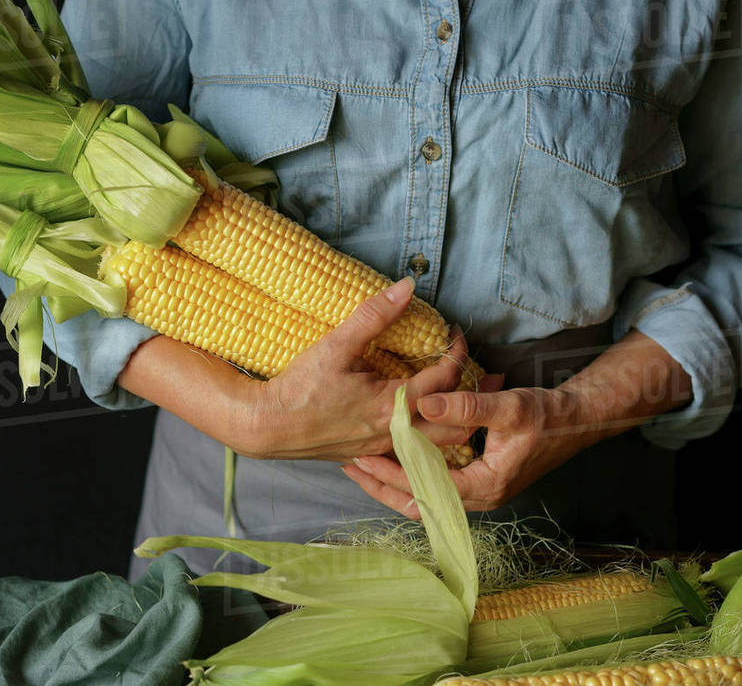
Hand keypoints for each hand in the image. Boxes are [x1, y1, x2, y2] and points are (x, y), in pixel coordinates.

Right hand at [236, 277, 471, 461]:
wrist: (267, 426)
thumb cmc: (300, 389)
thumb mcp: (337, 345)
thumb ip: (375, 315)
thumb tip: (407, 287)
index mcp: (393, 406)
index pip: (445, 380)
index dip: (457, 352)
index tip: (454, 334)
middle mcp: (395, 434)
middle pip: (455, 423)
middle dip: (470, 395)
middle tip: (475, 371)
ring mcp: (384, 449)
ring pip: (438, 444)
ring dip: (452, 419)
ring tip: (456, 396)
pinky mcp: (370, 455)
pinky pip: (413, 453)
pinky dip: (428, 435)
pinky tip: (421, 419)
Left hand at [342, 385, 598, 516]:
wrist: (579, 420)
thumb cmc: (547, 414)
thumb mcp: (508, 405)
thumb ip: (466, 405)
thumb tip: (421, 402)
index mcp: (484, 486)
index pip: (424, 488)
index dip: (390, 474)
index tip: (362, 456)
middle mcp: (480, 498)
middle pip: (418, 502)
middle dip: (382, 486)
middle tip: (350, 465)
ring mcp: (480, 493)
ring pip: (426, 498)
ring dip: (394, 483)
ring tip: (362, 465)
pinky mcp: (480, 481)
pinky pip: (437, 487)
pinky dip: (412, 476)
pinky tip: (394, 459)